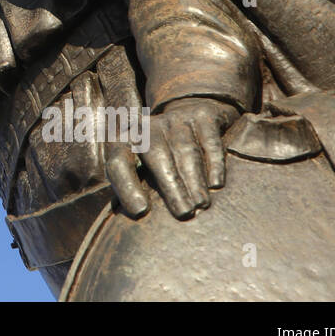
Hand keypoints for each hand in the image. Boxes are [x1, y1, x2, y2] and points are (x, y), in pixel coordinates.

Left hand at [104, 96, 238, 219]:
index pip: (118, 162)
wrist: (188, 114)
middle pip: (157, 155)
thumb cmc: (159, 155)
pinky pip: (208, 140)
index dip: (126, 186)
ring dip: (193, 178)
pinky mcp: (202, 115)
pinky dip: (213, 162)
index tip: (141, 211)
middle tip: (183, 213)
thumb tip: (130, 221)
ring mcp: (174, 119)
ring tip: (201, 205)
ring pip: (185, 149)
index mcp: (124, 140)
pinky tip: (216, 184)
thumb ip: (134, 188)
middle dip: (171, 186)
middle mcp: (147, 127)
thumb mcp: (140, 166)